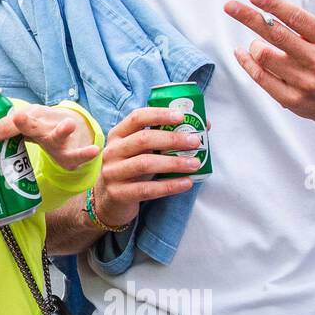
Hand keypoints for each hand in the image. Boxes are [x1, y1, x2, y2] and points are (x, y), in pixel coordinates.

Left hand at [0, 104, 100, 170]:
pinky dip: (86, 152)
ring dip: (62, 131)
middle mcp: (39, 124)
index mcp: (21, 122)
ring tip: (68, 126)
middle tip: (17, 117)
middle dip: (22, 122)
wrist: (71, 127)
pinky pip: (79, 152)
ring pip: (58, 134)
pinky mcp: (72, 151)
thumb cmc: (36, 131)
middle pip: (29, 124)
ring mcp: (57, 136)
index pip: (0, 128)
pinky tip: (94, 151)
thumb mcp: (16, 133)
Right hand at [91, 107, 201, 227]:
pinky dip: (169, 186)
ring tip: (195, 164)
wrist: (110, 200)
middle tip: (195, 142)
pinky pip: (147, 189)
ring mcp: (112, 172)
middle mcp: (112, 151)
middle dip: (172, 139)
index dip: (159, 115)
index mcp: (118, 135)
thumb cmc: (133, 169)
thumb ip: (165, 138)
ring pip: (145, 163)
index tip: (181, 116)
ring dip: (174, 162)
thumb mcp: (142, 151)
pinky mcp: (118, 193)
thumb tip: (204, 125)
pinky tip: (187, 183)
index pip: (137, 118)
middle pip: (143, 140)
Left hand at [225, 0, 314, 132]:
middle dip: (250, 18)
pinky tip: (240, 53)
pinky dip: (246, 63)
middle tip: (230, 6)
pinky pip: (260, 78)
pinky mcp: (291, 99)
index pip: (297, 18)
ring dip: (254, 46)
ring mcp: (304, 82)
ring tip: (257, 42)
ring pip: (265, 56)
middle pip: (276, 35)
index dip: (274, 5)